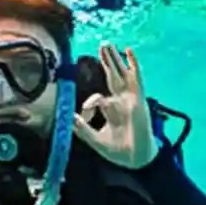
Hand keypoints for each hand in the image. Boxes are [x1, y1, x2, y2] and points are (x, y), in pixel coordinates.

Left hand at [73, 42, 158, 169]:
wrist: (135, 160)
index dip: (89, 104)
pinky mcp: (138, 100)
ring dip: (114, 59)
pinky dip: (133, 65)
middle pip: (112, 77)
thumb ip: (82, 129)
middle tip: (102, 44)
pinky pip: (136, 79)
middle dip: (107, 61)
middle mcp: (121, 102)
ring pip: (121, 74)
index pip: (98, 98)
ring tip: (107, 44)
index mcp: (112, 110)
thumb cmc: (118, 151)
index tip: (83, 117)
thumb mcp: (94, 139)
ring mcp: (130, 99)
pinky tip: (129, 51)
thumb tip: (68, 118)